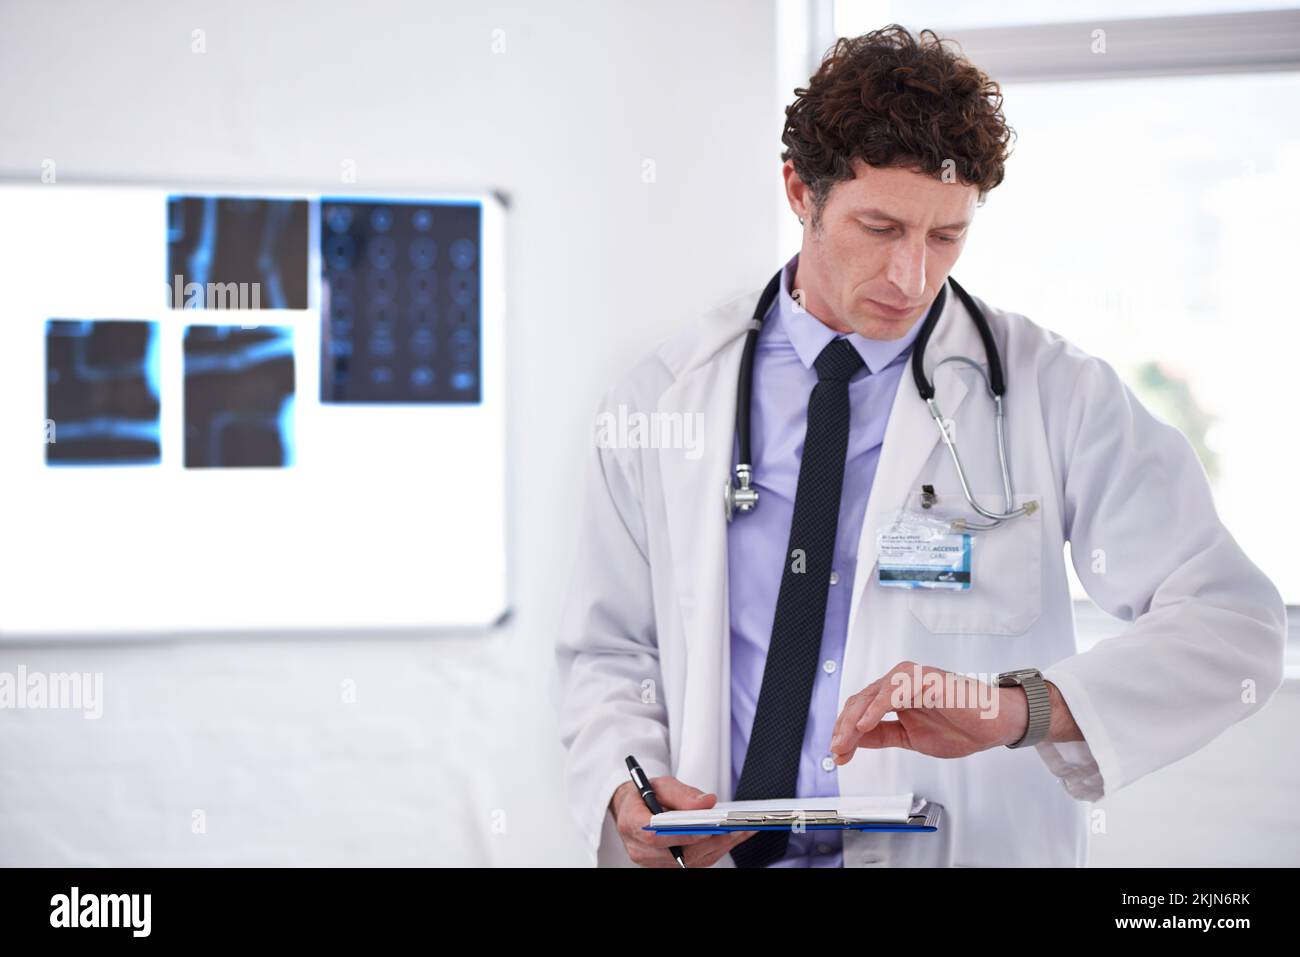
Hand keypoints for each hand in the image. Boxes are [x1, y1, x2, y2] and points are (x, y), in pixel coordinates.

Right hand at [610, 776, 758, 867]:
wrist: (633, 808)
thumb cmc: (645, 795)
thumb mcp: (660, 784)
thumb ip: (681, 793)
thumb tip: (707, 803)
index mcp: (631, 823)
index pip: (655, 835)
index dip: (682, 834)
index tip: (705, 827)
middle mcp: (640, 848)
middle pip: (677, 853)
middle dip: (709, 840)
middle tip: (734, 827)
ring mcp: (654, 861)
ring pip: (691, 860)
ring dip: (718, 846)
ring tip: (741, 830)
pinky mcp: (668, 866)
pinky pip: (696, 862)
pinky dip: (716, 849)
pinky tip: (732, 836)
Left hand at [829, 660, 1028, 763]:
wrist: (995, 724)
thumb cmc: (961, 726)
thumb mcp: (911, 738)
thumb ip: (882, 735)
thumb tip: (854, 741)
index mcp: (895, 695)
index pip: (860, 710)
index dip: (846, 731)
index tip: (838, 753)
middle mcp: (899, 683)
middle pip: (859, 702)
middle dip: (844, 728)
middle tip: (837, 749)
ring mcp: (910, 679)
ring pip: (870, 696)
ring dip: (853, 720)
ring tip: (845, 741)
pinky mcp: (924, 679)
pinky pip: (893, 691)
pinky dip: (875, 707)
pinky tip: (865, 724)